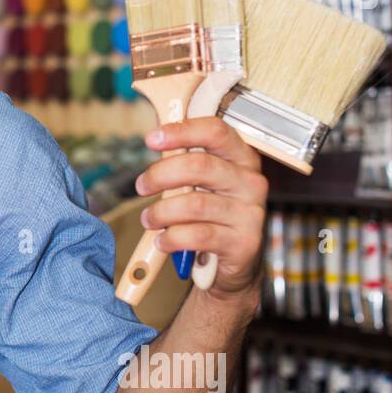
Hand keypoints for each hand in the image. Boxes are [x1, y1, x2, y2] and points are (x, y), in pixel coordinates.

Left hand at [134, 117, 266, 299]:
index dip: (182, 131)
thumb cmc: (211, 215)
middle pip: (199, 166)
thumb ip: (183, 160)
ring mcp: (249, 213)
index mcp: (241, 158)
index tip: (152, 139)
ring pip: (194, 204)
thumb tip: (154, 136)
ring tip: (149, 219)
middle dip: (160, 175)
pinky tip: (163, 240)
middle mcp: (250, 182)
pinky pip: (197, 235)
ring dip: (161, 212)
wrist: (234, 261)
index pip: (216, 131)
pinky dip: (171, 238)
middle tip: (142, 186)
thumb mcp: (201, 183)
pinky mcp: (243, 242)